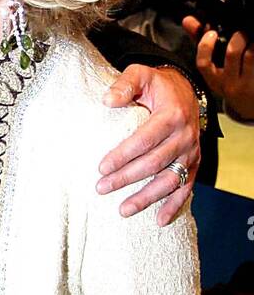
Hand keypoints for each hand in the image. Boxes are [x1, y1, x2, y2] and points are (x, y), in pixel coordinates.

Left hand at [98, 65, 199, 224]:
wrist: (186, 90)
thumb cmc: (157, 85)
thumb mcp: (140, 74)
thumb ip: (124, 85)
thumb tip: (106, 101)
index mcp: (171, 115)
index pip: (144, 140)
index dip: (123, 155)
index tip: (102, 168)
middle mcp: (185, 136)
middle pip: (154, 163)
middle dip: (126, 178)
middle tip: (101, 188)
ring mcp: (191, 152)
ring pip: (170, 180)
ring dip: (147, 198)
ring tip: (123, 210)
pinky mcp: (193, 163)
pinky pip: (186, 187)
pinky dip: (174, 205)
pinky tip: (160, 220)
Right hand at [183, 16, 253, 121]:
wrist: (249, 106)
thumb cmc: (229, 82)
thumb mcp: (212, 68)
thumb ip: (199, 42)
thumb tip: (188, 20)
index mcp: (213, 80)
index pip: (204, 63)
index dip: (206, 46)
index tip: (211, 33)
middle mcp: (229, 84)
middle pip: (231, 54)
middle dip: (237, 38)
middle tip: (241, 32)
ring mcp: (247, 84)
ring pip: (250, 55)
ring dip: (251, 42)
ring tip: (251, 39)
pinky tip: (253, 47)